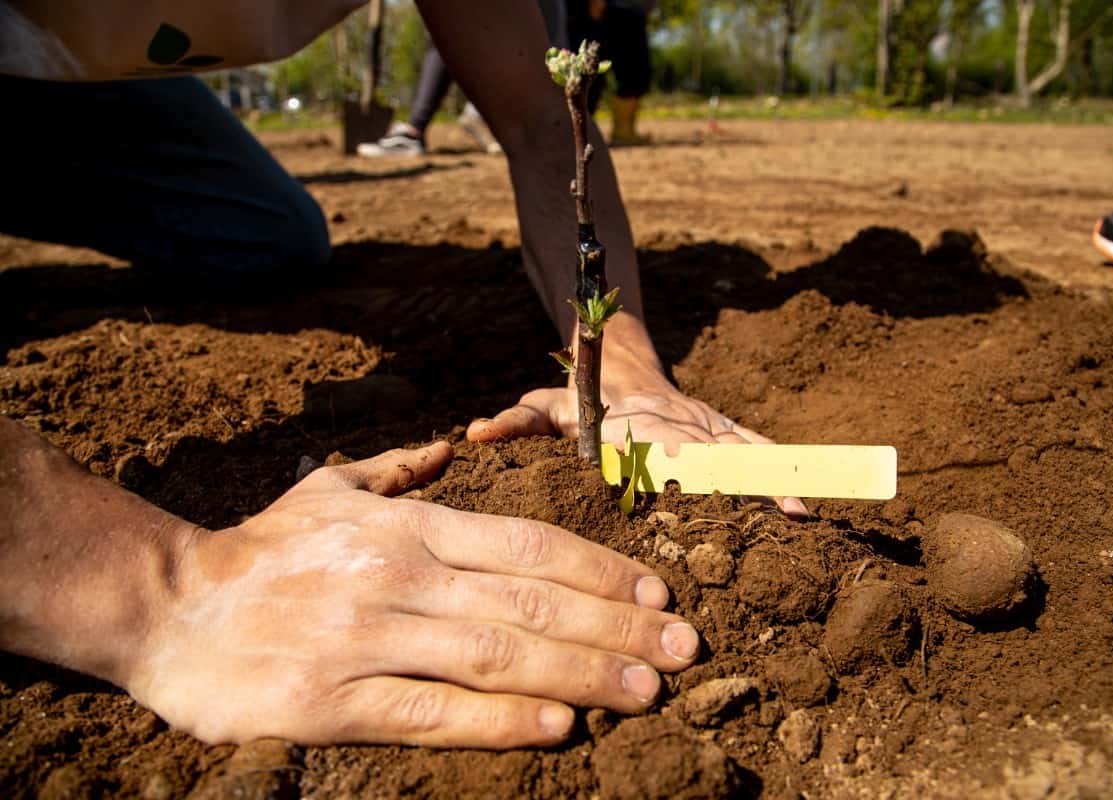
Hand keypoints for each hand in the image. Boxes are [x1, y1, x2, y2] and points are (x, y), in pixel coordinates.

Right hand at [125, 443, 699, 747]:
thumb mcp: (329, 487)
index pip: (526, 543)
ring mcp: (364, 636)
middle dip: (617, 626)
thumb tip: (450, 446)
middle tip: (683, 648)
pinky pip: (431, 713)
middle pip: (530, 602)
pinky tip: (557, 725)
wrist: (164, 605)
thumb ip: (398, 468)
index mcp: (406, 524)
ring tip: (644, 690)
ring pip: (496, 655)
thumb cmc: (260, 548)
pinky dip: (500, 720)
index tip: (658, 593)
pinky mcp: (330, 700)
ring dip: (582, 673)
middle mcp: (397, 574)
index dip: (601, 569)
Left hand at [468, 327, 809, 516]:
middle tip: (777, 512)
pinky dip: (780, 471)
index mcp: (636, 425)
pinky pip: (755, 450)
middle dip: (742, 481)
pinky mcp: (722, 431)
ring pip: (741, 453)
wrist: (622, 367)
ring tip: (801, 513)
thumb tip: (472, 434)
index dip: (677, 466)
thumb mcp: (546, 406)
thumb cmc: (578, 399)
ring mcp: (704, 427)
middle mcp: (676, 425)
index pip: (661, 449)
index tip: (700, 484)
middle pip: (712, 454)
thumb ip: (517, 422)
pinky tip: (806, 504)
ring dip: (769, 481)